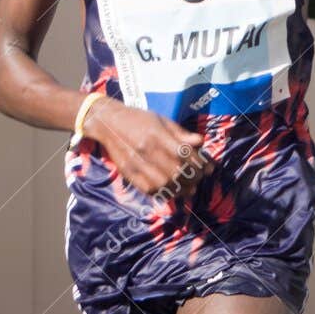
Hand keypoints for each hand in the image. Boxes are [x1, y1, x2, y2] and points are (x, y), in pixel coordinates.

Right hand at [85, 100, 210, 197]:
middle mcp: (146, 150)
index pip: (183, 153)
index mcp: (156, 134)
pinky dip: (164, 193)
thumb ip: (180, 133)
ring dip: (181, 189)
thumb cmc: (138, 119)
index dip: (199, 163)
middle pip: (176, 171)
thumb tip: (200, 142)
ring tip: (189, 189)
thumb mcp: (161, 120)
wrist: (107, 123)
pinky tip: (172, 191)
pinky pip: (149, 190)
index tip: (207, 168)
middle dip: (192, 178)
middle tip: (198, 179)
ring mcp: (136, 163)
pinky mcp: (128, 173)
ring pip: (164, 184)